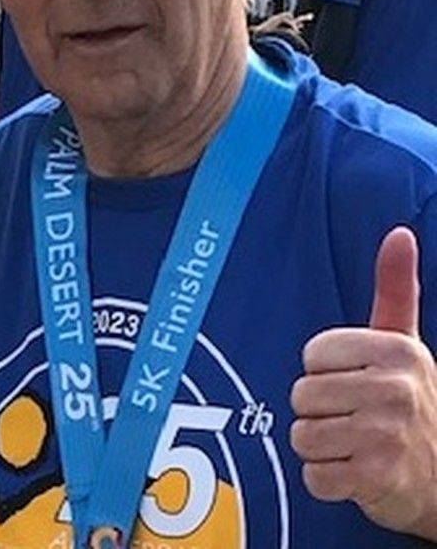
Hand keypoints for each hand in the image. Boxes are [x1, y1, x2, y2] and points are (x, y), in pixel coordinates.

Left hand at [290, 227, 436, 539]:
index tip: (355, 382)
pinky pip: (314, 475)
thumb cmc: (413, 402)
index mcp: (395, 351)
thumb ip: (396, 289)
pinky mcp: (377, 478)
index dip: (325, 372)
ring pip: (302, 435)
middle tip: (355, 419)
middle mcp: (394, 389)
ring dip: (322, 448)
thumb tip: (398, 235)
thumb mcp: (405, 343)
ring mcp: (386, 435)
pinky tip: (356, 473)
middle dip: (321, 412)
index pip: (312, 354)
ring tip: (355, 446)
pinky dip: (327, 481)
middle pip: (302, 395)